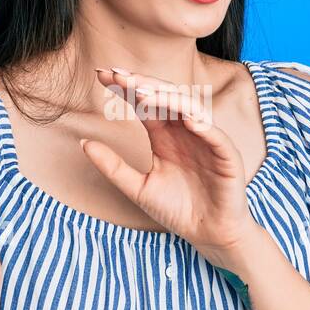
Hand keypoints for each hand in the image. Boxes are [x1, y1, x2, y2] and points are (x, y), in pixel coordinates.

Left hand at [82, 66, 258, 263]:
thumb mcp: (138, 187)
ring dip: (168, 99)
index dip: (126, 88)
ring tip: (144, 94)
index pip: (145, 103)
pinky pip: (216, 135)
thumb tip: (83, 143)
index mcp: (164, 135)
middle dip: (143, 84)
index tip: (101, 75)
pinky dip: (203, 125)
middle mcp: (185, 131)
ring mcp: (206, 140)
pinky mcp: (226, 156)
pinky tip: (186, 118)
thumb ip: (112, 166)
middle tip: (118, 75)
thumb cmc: (177, 210)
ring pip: (190, 108)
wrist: (207, 235)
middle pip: (165, 97)